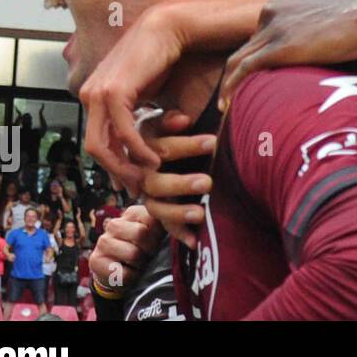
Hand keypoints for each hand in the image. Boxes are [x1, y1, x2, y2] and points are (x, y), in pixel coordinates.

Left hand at [78, 3, 186, 187]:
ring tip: (150, 176)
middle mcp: (91, 95)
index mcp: (97, 95)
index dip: (115, 164)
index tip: (136, 179)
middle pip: (94, 148)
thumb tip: (153, 151)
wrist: (174, 27)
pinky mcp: (113, 92)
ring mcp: (98, 93)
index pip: (98, 140)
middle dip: (117, 171)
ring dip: (126, 166)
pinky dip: (138, 150)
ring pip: (101, 145)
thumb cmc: (170, 59)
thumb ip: (148, 122)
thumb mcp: (154, 97)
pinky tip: (155, 159)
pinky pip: (123, 133)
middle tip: (140, 187)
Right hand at [89, 205, 163, 292]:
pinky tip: (129, 272)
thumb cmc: (143, 249)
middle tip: (148, 254)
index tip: (158, 241)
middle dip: (150, 249)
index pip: (152, 218)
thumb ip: (166, 225)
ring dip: (140, 264)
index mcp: (132, 213)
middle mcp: (114, 224)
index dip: (159, 234)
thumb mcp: (156, 234)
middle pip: (140, 233)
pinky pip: (122, 272)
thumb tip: (183, 221)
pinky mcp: (95, 260)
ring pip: (132, 253)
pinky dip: (131, 277)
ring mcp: (102, 241)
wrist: (119, 272)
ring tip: (138, 263)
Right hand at [139, 119, 215, 247]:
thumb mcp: (180, 115)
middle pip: (155, 182)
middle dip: (181, 183)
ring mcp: (149, 192)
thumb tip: (184, 118)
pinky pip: (164, 224)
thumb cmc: (185, 122)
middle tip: (208, 182)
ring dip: (177, 212)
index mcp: (147, 144)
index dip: (187, 146)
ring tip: (200, 214)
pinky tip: (194, 241)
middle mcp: (143, 170)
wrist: (175, 142)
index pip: (163, 148)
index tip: (213, 142)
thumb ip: (178, 117)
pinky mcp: (158, 208)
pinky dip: (179, 233)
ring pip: (156, 206)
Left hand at [220, 0, 356, 107]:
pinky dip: (233, 89)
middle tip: (230, 105)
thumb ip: (312, 37)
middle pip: (242, 52)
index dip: (250, 66)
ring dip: (229, 88)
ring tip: (227, 112)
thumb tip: (317, 59)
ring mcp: (274, 30)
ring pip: (237, 62)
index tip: (250, 87)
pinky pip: (245, 70)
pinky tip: (229, 108)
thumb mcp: (327, 24)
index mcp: (280, 7)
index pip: (256, 41)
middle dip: (233, 79)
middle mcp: (270, 15)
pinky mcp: (281, 47)